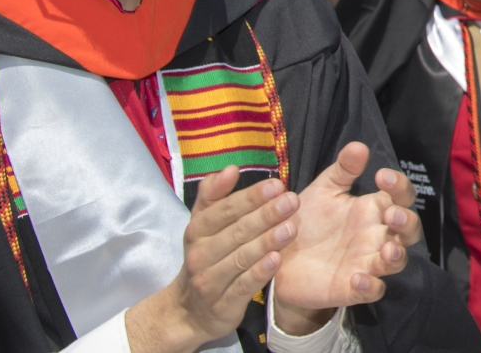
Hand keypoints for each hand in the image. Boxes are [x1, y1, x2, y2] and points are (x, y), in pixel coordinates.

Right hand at [125, 168, 295, 352]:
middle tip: (291, 201)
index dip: (250, 197)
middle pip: (235, 232)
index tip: (276, 185)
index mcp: (197, 231)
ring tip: (291, 227)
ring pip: (240, 258)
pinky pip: (243, 286)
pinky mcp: (222, 305)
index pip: (224, 210)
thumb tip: (230, 168)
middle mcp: (200, 255)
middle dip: (265, 215)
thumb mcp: (203, 225)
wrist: (188, 311)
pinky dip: (259, 273)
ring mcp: (210, 281)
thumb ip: (214, 195)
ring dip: (266, 241)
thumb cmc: (206, 257)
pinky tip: (277, 260)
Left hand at [270, 143, 419, 331]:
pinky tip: (357, 277)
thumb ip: (341, 170)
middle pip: (409, 229)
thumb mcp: (322, 192)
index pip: (400, 195)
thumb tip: (358, 145)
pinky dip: (370, 286)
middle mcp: (376, 236)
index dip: (399, 185)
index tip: (381, 176)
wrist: (277, 258)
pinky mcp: (352, 288)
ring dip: (396, 255)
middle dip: (407, 221)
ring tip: (386, 250)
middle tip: (392, 214)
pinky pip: (373, 290)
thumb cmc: (306, 222)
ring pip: (397, 261)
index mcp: (372, 209)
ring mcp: (367, 263)